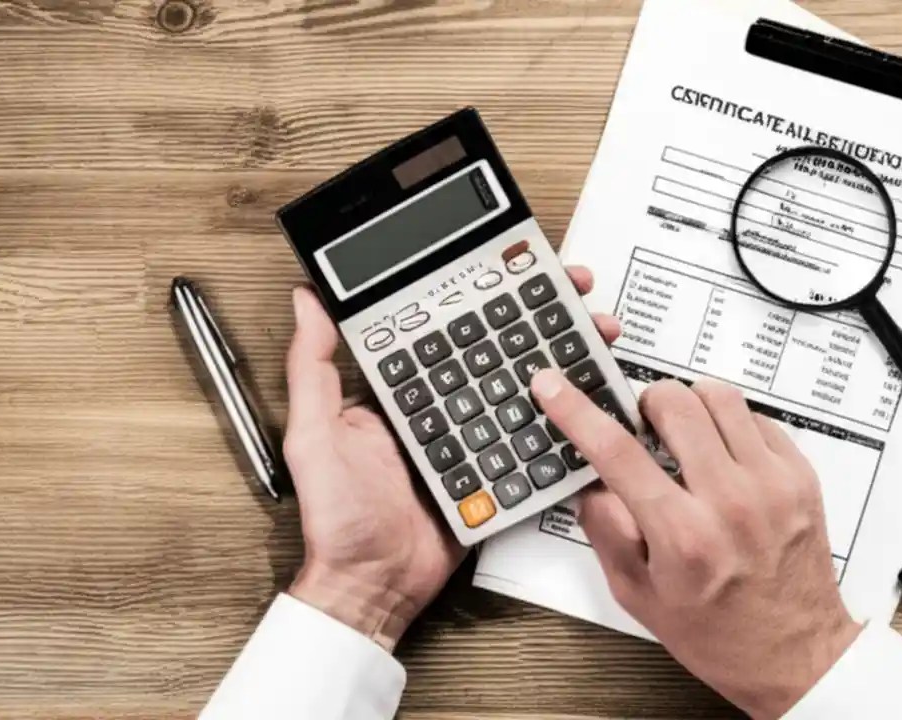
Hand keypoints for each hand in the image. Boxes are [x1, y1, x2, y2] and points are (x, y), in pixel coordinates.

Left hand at [283, 267, 619, 651]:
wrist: (373, 588)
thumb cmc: (337, 519)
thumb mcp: (313, 434)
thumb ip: (313, 368)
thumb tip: (307, 303)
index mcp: (399, 390)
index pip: (445, 328)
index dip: (480, 295)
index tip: (511, 267)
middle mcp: (438, 407)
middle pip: (495, 349)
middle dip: (539, 316)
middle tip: (574, 291)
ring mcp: (470, 439)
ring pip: (522, 388)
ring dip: (560, 359)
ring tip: (594, 333)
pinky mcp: (496, 474)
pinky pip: (532, 441)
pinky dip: (563, 420)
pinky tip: (589, 397)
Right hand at [531, 374, 860, 716]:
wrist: (795, 654)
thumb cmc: (717, 632)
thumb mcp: (637, 595)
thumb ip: (605, 530)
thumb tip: (588, 478)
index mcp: (682, 535)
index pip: (616, 452)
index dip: (575, 410)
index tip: (554, 385)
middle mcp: (730, 501)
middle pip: (673, 404)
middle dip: (644, 404)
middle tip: (641, 427)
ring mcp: (772, 483)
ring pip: (719, 397)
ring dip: (689, 405)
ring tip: (683, 435)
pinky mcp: (800, 476)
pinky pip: (756, 417)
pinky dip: (730, 423)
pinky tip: (721, 453)